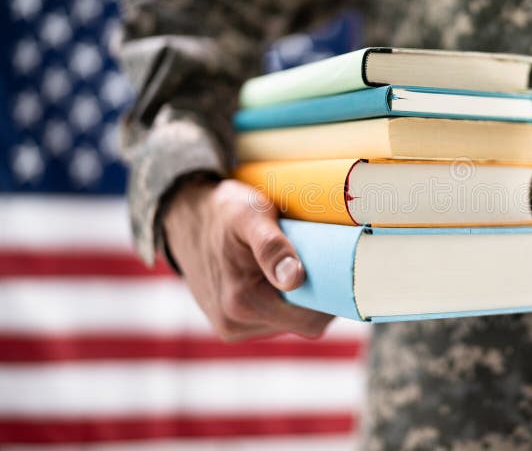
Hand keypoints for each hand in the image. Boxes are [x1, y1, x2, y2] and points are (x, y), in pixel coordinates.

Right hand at [163, 178, 332, 340]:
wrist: (184, 217)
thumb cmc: (223, 211)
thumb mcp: (250, 215)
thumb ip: (272, 246)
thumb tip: (294, 279)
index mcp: (242, 302)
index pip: (310, 321)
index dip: (332, 300)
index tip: (341, 272)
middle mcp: (235, 324)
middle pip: (301, 322)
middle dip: (316, 296)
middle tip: (320, 260)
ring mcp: (232, 327)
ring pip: (287, 321)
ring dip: (298, 297)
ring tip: (294, 263)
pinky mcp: (232, 323)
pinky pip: (272, 318)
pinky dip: (281, 299)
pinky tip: (277, 275)